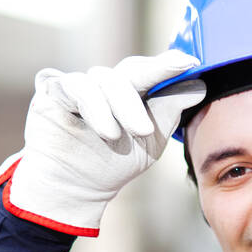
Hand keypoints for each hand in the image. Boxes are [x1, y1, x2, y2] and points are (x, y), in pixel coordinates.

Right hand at [0, 50, 206, 235]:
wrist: (75, 189)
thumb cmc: (111, 165)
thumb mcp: (149, 142)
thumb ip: (169, 111)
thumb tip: (198, 85)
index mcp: (129, 92)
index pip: (149, 71)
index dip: (168, 64)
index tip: (190, 62)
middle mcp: (105, 84)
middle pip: (129, 71)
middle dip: (147, 83)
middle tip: (154, 114)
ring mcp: (79, 84)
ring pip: (103, 79)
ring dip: (117, 106)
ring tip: (121, 135)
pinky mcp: (53, 90)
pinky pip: (74, 85)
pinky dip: (92, 106)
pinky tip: (104, 130)